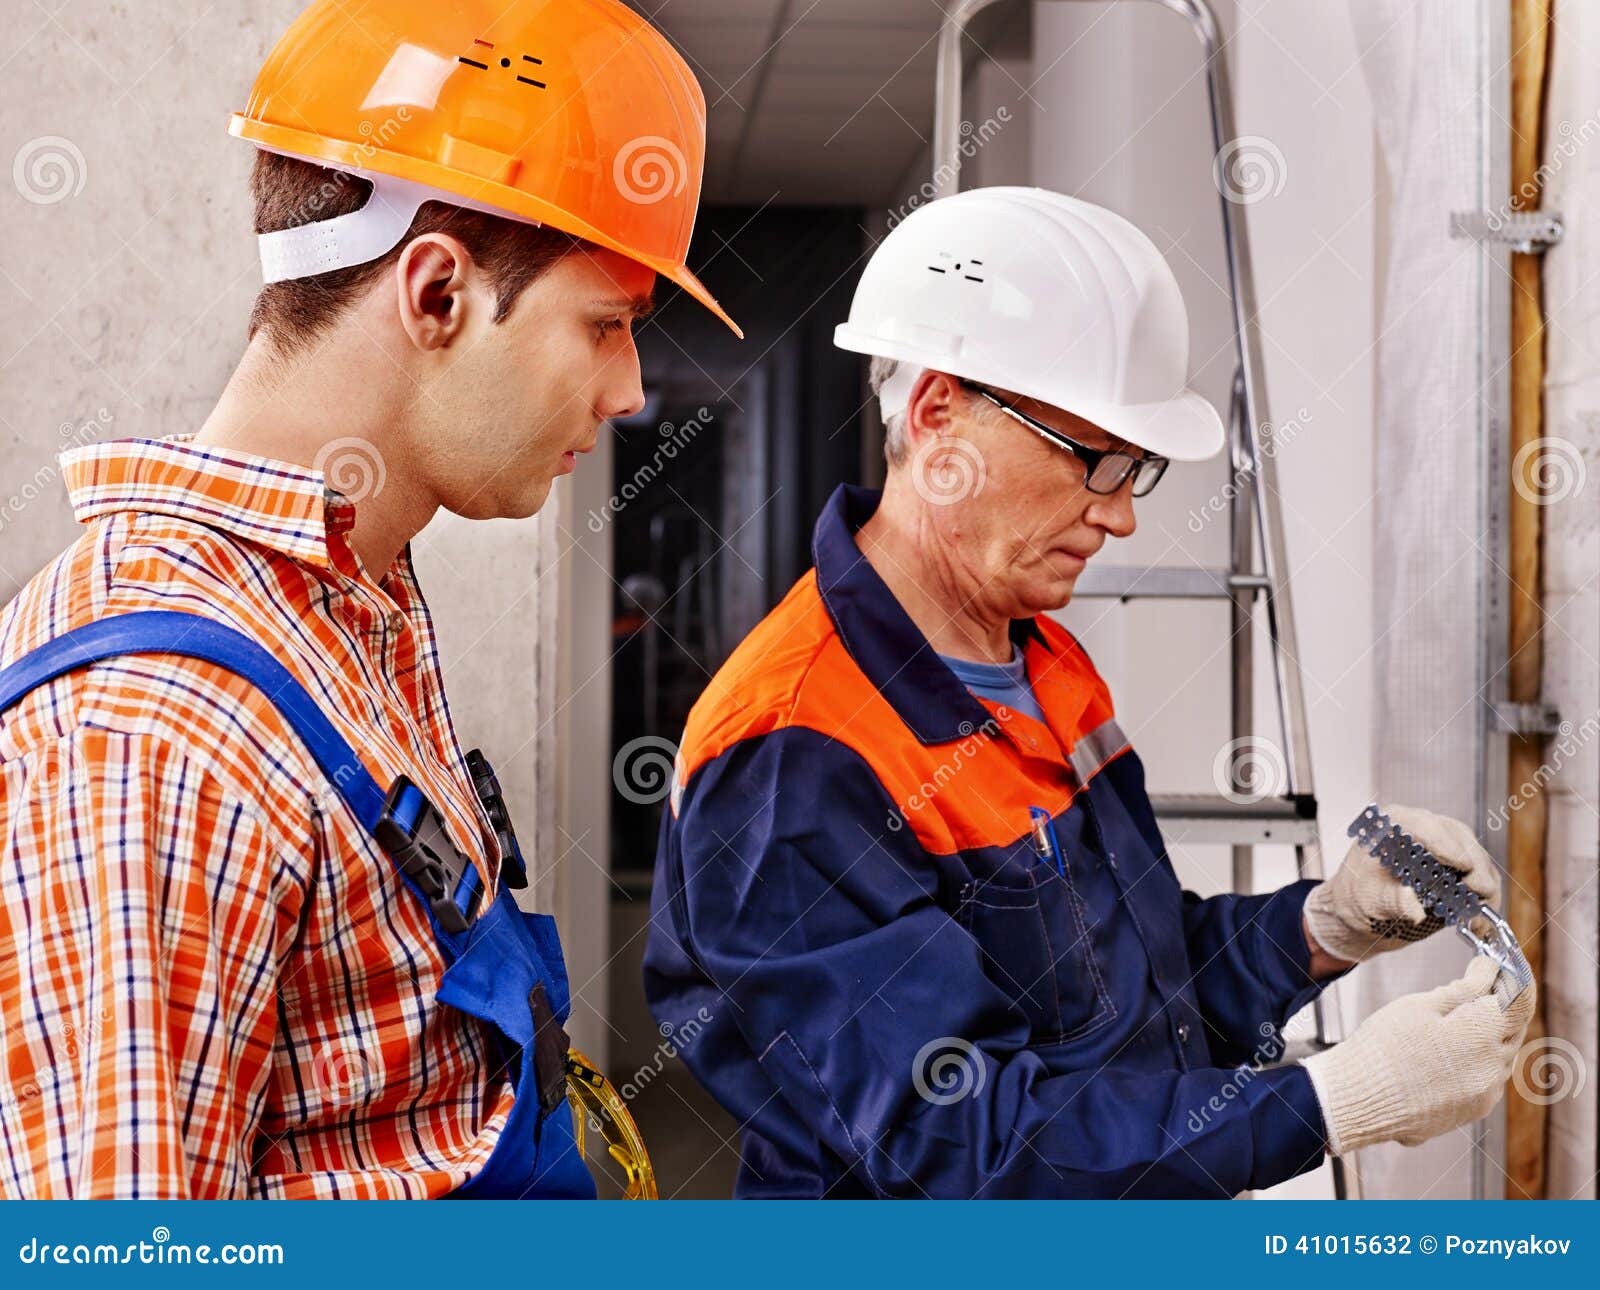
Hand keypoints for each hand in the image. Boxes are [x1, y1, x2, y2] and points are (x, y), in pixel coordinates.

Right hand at [1301, 956, 1534, 1154]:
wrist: (1357, 1098)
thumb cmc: (1383, 1047)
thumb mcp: (1420, 1004)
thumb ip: (1463, 988)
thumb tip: (1488, 971)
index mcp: (1483, 1033)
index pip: (1521, 1000)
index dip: (1514, 978)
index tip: (1496, 968)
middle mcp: (1494, 1066)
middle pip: (1513, 1028)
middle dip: (1499, 1007)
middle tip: (1473, 990)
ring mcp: (1486, 1092)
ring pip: (1500, 1054)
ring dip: (1487, 1037)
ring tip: (1451, 1027)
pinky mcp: (1473, 1111)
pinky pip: (1487, 1079)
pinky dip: (1476, 1062)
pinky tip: (1444, 1057)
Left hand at [1303, 803, 1500, 963]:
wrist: (1363, 910)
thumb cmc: (1359, 896)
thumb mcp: (1370, 899)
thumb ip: (1393, 901)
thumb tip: (1413, 909)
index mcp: (1393, 824)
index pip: (1424, 825)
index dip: (1445, 844)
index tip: (1462, 866)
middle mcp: (1422, 826)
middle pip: (1458, 838)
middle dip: (1473, 865)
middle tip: (1481, 891)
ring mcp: (1443, 842)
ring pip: (1475, 854)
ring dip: (1483, 883)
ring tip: (1480, 911)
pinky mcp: (1458, 862)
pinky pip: (1481, 873)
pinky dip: (1486, 895)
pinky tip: (1481, 919)